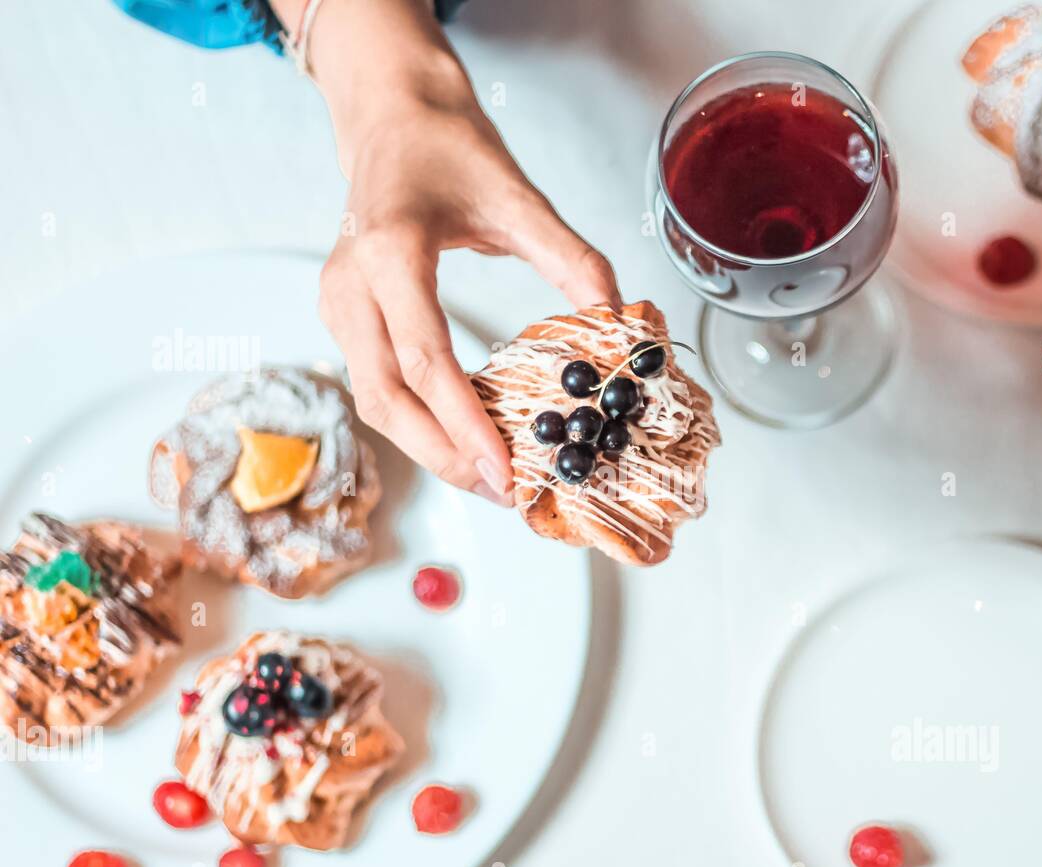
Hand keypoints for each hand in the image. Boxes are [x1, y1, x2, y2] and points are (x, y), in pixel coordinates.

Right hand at [301, 0, 620, 503]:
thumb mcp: (520, 197)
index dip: (465, 423)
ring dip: (429, 448)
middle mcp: (348, 285)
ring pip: (374, 402)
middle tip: (504, 491)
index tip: (506, 470)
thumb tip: (620, 326)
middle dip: (445, 455)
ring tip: (490, 477)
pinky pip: (375, 386)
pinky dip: (417, 422)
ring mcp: (336, 304)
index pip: (424, 359)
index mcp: (389, 251)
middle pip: (387, 399)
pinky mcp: (342, 316)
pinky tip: (464, 439)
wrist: (391, 116)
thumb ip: (573, 261)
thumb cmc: (450, 148)